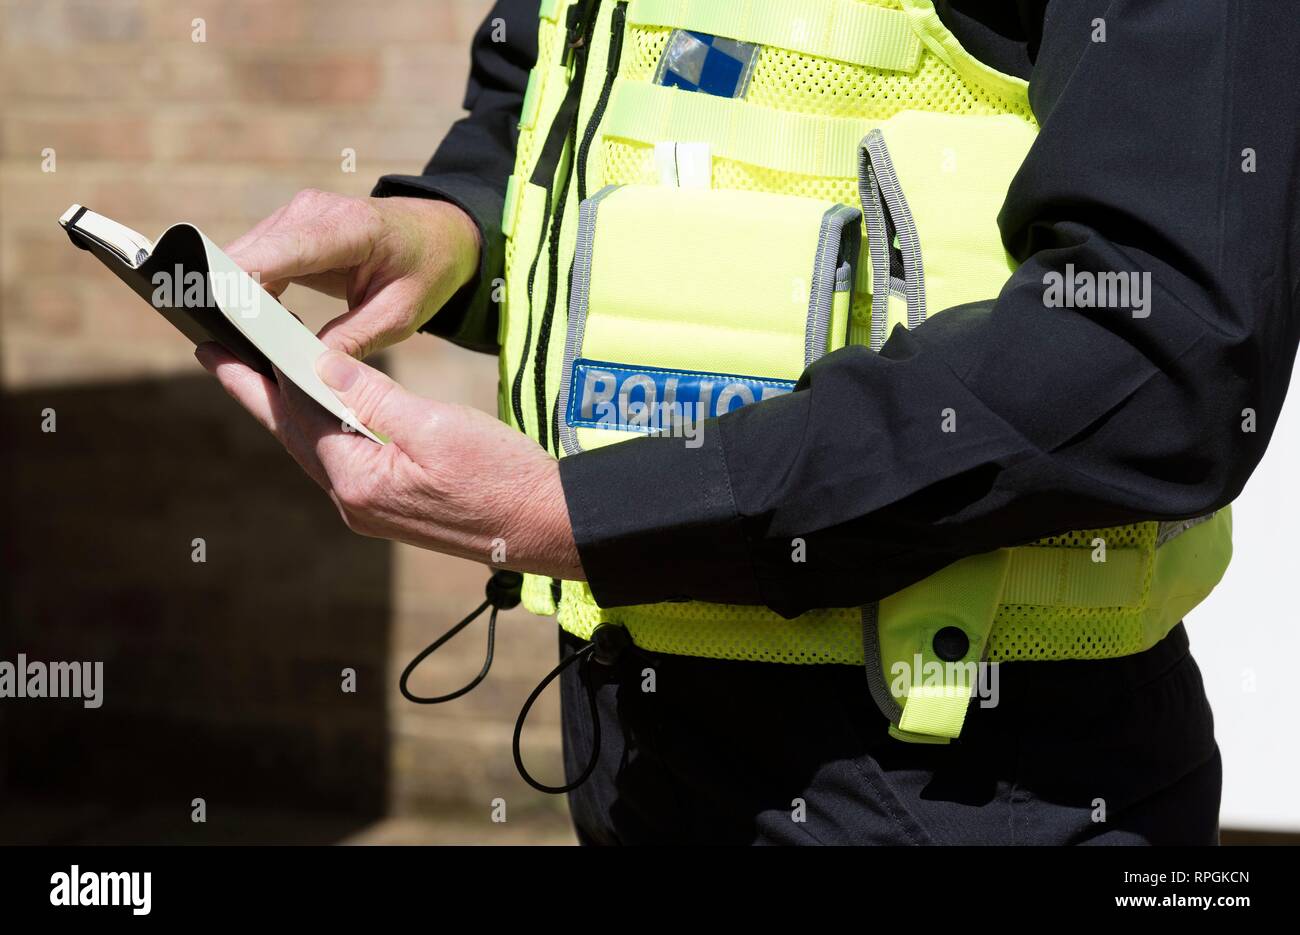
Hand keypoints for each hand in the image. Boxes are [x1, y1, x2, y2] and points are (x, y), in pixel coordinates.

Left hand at [194, 343, 583, 579]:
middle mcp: (355, 502)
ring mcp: (371, 510)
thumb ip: (372, 396)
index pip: (294, 416)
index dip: (256, 376)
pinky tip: (323, 410)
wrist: (547, 526)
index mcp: (359, 481)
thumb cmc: (502, 477)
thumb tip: (319, 363)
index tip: (219, 344)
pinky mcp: (391, 508)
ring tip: (259, 375)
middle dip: (255, 393)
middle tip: (217, 356)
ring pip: (317, 449)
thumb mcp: (436, 426)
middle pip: (293, 436)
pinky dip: (325, 428)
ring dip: (287, 410)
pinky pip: (343, 460)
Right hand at [225, 189, 479, 358]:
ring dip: (240, 300)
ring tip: (251, 343)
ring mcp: (295, 216)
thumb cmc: (423, 272)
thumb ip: (352, 340)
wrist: (436, 235)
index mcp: (351, 228)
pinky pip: (254, 263)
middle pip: (251, 256)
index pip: (285, 251)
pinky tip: (267, 325)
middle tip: (228, 348)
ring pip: (244, 260)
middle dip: (232, 300)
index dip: (244, 276)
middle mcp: (312, 212)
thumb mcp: (399, 316)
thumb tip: (306, 371)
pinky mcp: (286, 228)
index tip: (210, 302)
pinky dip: (252, 295)